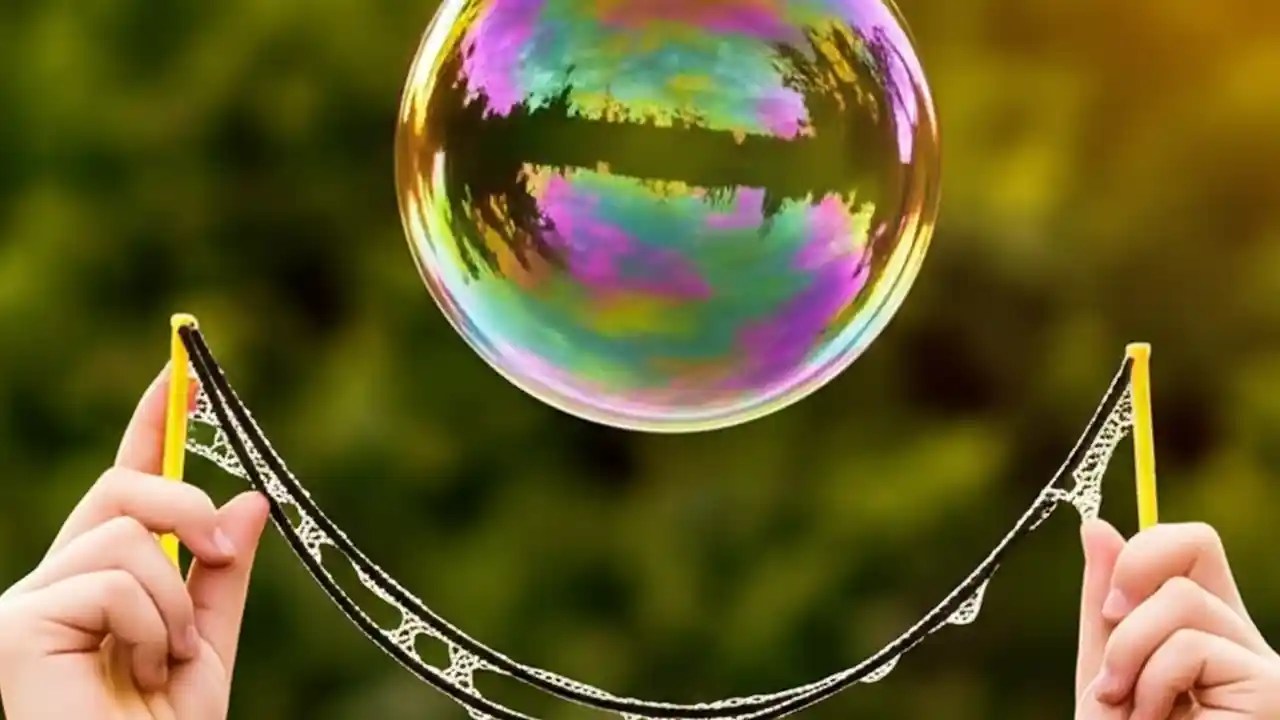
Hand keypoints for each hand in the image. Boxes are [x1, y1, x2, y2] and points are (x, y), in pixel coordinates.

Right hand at [0, 367, 269, 719]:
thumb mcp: (207, 647)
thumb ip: (221, 578)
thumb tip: (252, 499)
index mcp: (100, 584)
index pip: (122, 486)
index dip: (150, 426)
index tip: (180, 375)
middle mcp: (57, 581)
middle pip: (123, 487)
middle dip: (185, 505)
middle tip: (220, 554)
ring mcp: (28, 601)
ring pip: (126, 535)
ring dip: (174, 603)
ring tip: (168, 661)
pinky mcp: (14, 624)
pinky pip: (112, 581)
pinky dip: (153, 627)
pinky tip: (141, 671)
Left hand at [1076, 520, 1279, 718]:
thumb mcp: (1103, 665)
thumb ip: (1103, 601)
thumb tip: (1095, 523)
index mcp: (1212, 630)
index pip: (1194, 544)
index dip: (1145, 552)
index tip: (1109, 609)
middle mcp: (1248, 641)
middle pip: (1194, 547)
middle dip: (1129, 595)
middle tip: (1111, 672)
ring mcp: (1265, 664)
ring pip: (1182, 597)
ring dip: (1130, 655)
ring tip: (1133, 711)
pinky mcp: (1272, 688)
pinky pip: (1190, 644)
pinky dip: (1152, 685)